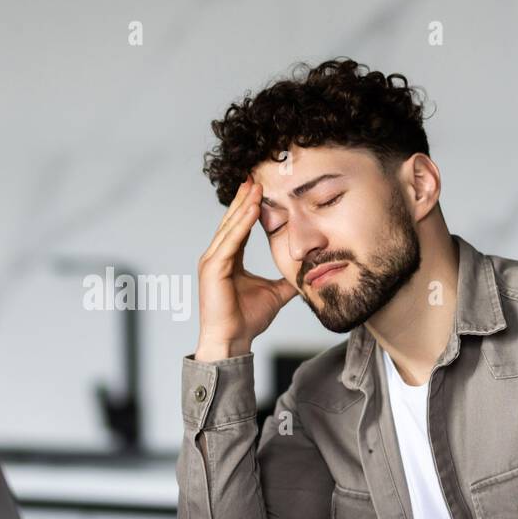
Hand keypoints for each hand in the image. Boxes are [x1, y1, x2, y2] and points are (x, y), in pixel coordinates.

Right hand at [195, 179, 298, 359]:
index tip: (260, 189)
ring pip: (230, 227)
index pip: (239, 227)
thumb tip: (305, 273)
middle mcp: (217, 257)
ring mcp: (212, 261)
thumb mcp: (274, 294)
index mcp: (228, 260)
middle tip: (255, 177)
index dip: (249, 208)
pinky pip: (230, 241)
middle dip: (244, 199)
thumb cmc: (246, 320)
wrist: (232, 341)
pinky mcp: (213, 269)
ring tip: (255, 187)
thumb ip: (286, 280)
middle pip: (232, 221)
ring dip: (243, 206)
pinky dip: (241, 224)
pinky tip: (252, 209)